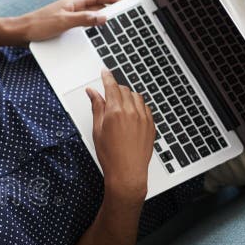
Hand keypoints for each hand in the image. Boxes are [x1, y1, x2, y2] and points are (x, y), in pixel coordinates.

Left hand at [16, 0, 121, 42]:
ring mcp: (66, 18)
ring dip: (98, 21)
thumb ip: (84, 19)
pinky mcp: (61, 27)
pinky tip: (93, 38)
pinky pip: (80, 27)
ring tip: (112, 28)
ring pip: (87, 18)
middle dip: (108, 10)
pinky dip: (88, 30)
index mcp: (72, 2)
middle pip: (94, 7)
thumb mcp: (64, 22)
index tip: (123, 2)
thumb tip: (104, 17)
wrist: (20, 33)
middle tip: (122, 16)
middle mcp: (71, 8)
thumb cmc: (38, 25)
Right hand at [86, 69, 154, 201]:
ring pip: (136, 96)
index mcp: (115, 112)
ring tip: (120, 107)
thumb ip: (97, 108)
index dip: (107, 77)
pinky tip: (131, 115)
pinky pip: (145, 107)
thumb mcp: (97, 130)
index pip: (111, 86)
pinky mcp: (151, 124)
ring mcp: (143, 117)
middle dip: (116, 89)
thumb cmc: (111, 155)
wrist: (127, 172)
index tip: (105, 72)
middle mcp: (131, 112)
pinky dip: (138, 106)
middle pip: (124, 90)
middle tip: (109, 96)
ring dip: (128, 97)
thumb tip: (93, 94)